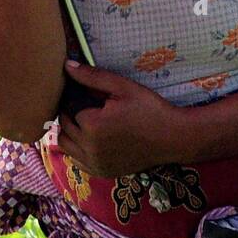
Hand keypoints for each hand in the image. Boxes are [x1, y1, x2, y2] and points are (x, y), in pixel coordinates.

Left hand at [55, 60, 187, 178]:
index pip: (69, 109)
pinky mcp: (102, 172)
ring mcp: (95, 163)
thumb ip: (92, 77)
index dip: (76, 99)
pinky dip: (78, 149)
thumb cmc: (150, 109)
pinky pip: (77, 161)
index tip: (86, 95)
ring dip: (70, 132)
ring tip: (87, 121)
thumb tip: (67, 65)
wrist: (172, 138)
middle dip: (71, 115)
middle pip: (64, 127)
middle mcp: (89, 147)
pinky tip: (92, 139)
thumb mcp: (122, 87)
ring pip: (66, 146)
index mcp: (92, 125)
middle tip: (87, 105)